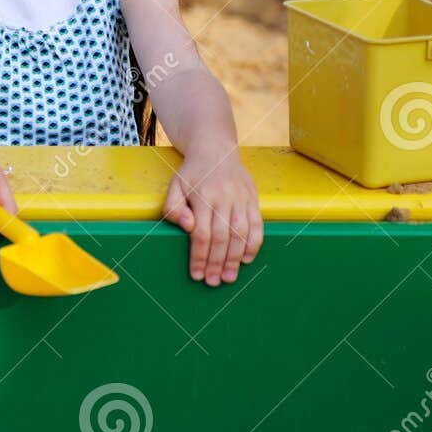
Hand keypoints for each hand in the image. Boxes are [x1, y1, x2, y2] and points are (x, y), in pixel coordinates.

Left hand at [163, 147, 261, 286]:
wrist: (215, 150)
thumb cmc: (192, 173)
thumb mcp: (175, 186)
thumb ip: (173, 207)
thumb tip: (187, 226)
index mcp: (203, 195)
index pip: (201, 233)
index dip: (199, 257)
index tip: (196, 274)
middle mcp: (224, 197)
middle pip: (222, 237)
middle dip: (217, 263)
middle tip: (213, 282)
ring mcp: (241, 198)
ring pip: (241, 234)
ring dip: (235, 259)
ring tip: (229, 277)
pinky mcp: (253, 199)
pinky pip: (257, 225)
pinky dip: (253, 244)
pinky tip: (246, 260)